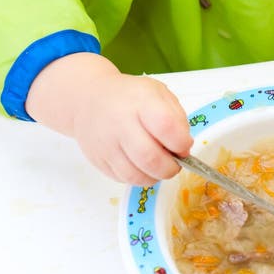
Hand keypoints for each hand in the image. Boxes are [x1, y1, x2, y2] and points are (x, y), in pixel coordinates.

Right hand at [26, 53, 192, 184]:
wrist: (89, 99)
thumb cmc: (129, 96)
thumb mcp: (158, 93)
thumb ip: (176, 118)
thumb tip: (184, 148)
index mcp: (141, 101)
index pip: (166, 127)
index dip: (181, 142)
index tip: (184, 145)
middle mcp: (121, 124)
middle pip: (151, 159)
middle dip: (171, 167)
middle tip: (175, 162)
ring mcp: (107, 145)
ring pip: (137, 176)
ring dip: (156, 176)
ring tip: (159, 164)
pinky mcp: (98, 161)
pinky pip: (124, 180)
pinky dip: (139, 177)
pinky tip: (142, 165)